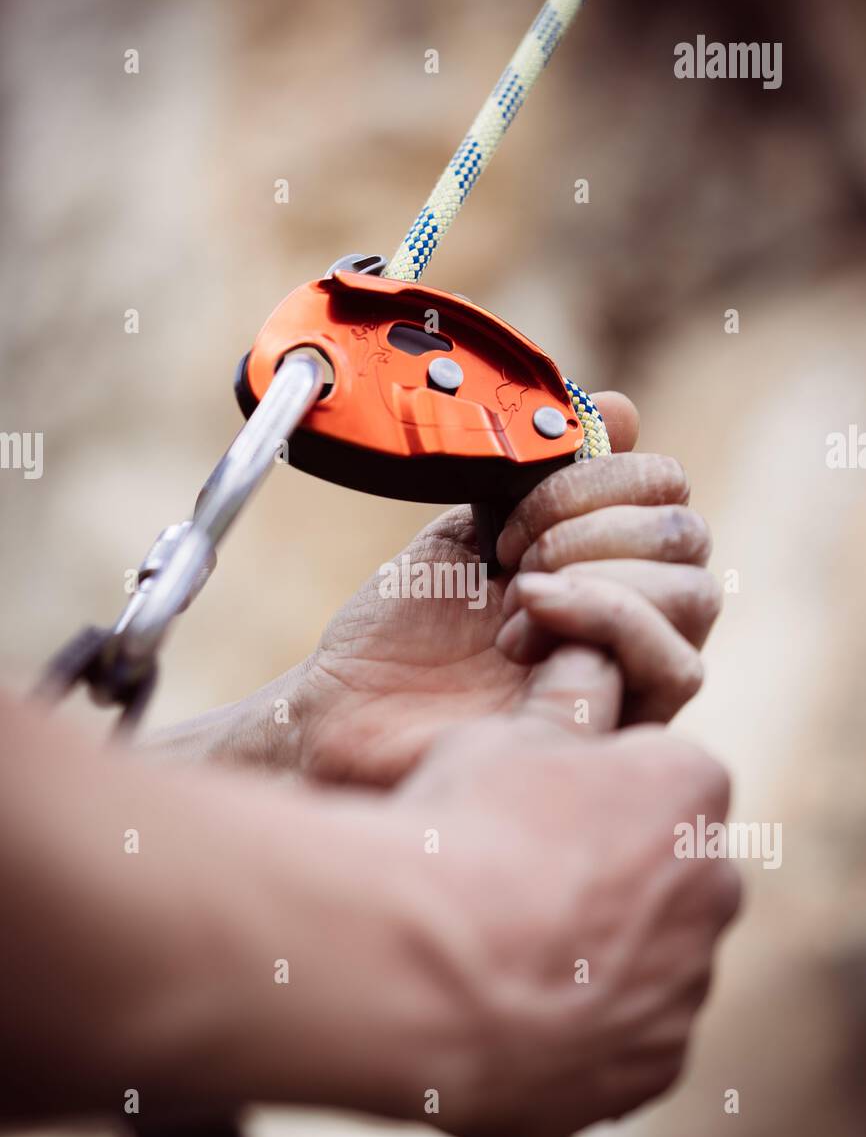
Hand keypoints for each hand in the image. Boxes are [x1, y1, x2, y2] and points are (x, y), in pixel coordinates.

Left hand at [162, 394, 718, 784]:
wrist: (351, 706)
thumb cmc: (407, 625)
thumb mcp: (472, 524)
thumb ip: (544, 470)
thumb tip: (624, 409)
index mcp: (602, 554)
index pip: (664, 487)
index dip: (595, 478)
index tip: (504, 520)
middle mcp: (633, 610)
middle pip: (687, 535)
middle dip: (594, 526)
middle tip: (513, 559)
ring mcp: (634, 670)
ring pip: (694, 595)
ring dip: (601, 575)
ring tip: (519, 596)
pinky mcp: (626, 726)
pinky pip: (678, 667)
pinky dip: (608, 623)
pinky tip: (529, 626)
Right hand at [396, 712, 739, 1136]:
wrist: (417, 970)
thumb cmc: (463, 833)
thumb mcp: (502, 738)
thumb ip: (562, 706)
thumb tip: (588, 660)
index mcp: (689, 788)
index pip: (662, 777)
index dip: (594, 788)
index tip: (536, 805)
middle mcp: (712, 886)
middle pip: (667, 872)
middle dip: (612, 874)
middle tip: (518, 881)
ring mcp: (685, 985)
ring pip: (651, 960)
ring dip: (599, 954)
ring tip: (501, 952)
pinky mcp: (653, 1067)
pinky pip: (626, 1038)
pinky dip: (584, 1028)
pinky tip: (511, 1012)